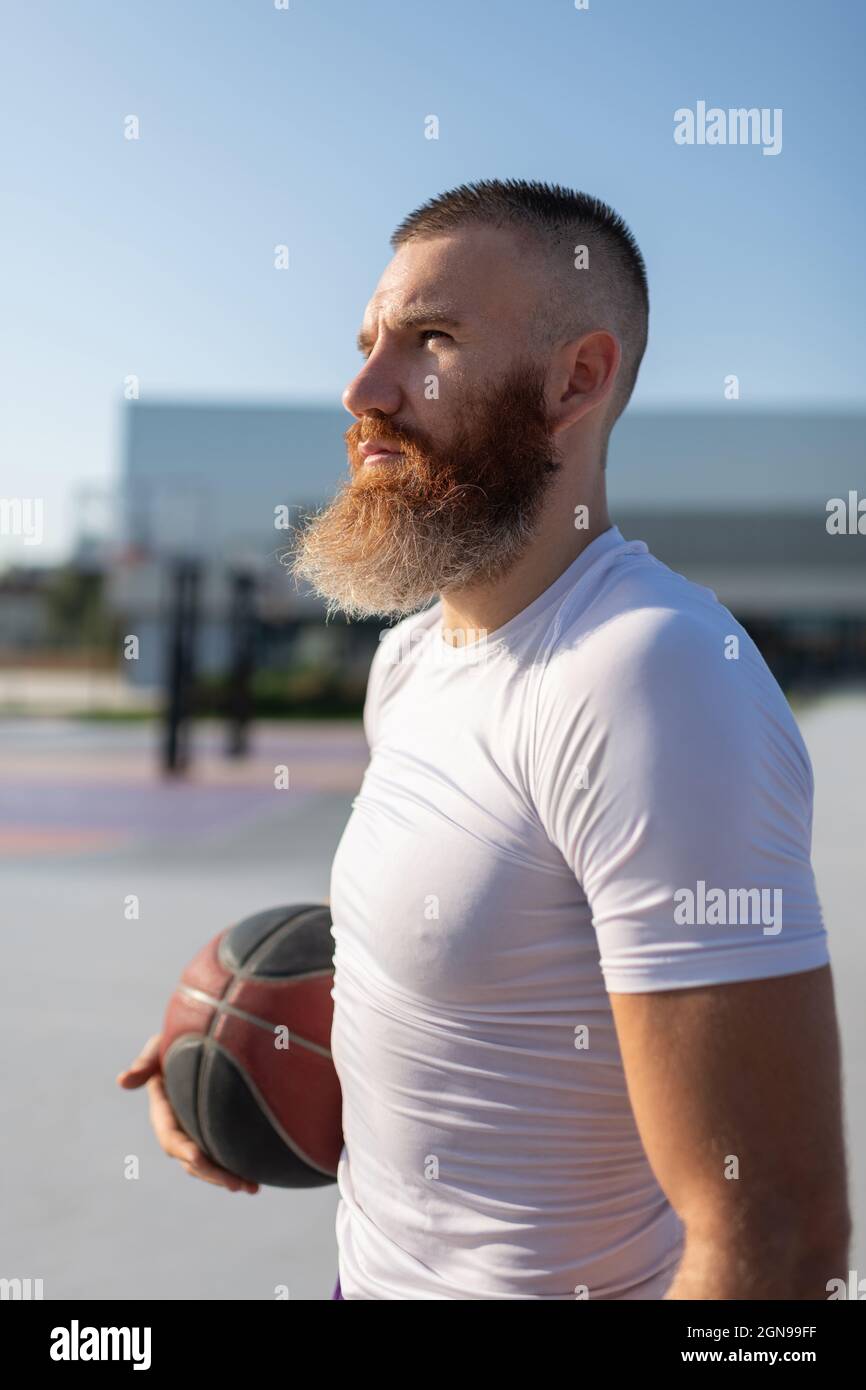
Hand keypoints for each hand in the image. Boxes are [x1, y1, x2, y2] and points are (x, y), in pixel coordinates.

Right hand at [116, 1033, 258, 1194]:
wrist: (207, 1036)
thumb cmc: (181, 1036)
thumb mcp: (161, 1044)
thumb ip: (146, 1060)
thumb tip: (122, 1081)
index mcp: (164, 1110)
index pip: (171, 1136)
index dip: (183, 1149)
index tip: (198, 1158)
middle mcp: (180, 1126)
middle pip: (192, 1159)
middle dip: (212, 1173)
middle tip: (236, 1185)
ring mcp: (198, 1131)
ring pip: (210, 1163)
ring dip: (228, 1177)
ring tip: (252, 1188)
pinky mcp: (216, 1130)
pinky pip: (225, 1155)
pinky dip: (238, 1167)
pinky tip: (258, 1179)